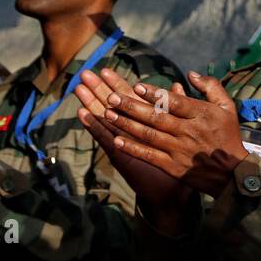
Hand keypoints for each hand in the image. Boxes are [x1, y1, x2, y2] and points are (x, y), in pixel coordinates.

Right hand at [75, 68, 196, 233]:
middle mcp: (130, 131)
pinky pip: (105, 138)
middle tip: (84, 73)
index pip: (128, 99)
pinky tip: (82, 113)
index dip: (116, 84)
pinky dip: (94, 126)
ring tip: (78, 88)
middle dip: (98, 89)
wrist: (172, 190)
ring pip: (103, 119)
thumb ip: (179, 107)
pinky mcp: (119, 155)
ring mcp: (122, 143)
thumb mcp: (182, 129)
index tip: (105, 69)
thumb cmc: (178, 162)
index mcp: (144, 123)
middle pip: (111, 106)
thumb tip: (178, 86)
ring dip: (90, 103)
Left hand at [91, 68, 248, 197]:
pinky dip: (132, 148)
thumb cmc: (228, 136)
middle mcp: (188, 131)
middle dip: (132, 107)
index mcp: (201, 114)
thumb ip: (211, 87)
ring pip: (149, 135)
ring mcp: (178, 150)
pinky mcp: (172, 166)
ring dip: (127, 124)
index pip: (174, 102)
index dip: (155, 94)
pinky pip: (149, 155)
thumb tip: (191, 73)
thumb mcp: (227, 107)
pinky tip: (116, 140)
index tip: (137, 86)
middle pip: (156, 117)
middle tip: (111, 97)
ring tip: (108, 114)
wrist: (231, 173)